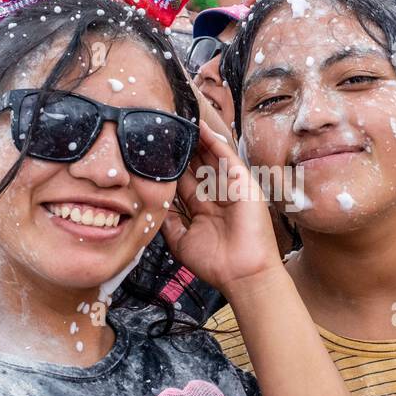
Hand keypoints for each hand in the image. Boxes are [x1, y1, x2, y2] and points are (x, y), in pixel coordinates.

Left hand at [162, 120, 279, 293]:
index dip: (170, 168)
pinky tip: (198, 127)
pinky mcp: (242, 182)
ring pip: (209, 157)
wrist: (242, 274)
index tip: (153, 153)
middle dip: (181, 150)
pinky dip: (212, 140)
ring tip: (177, 121)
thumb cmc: (216, 264)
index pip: (184, 182)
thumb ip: (168, 223)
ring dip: (194, 140)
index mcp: (204, 210)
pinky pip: (225, 156)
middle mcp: (217, 196)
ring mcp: (230, 188)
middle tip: (163, 129)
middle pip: (195, 166)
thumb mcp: (181, 242)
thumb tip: (154, 205)